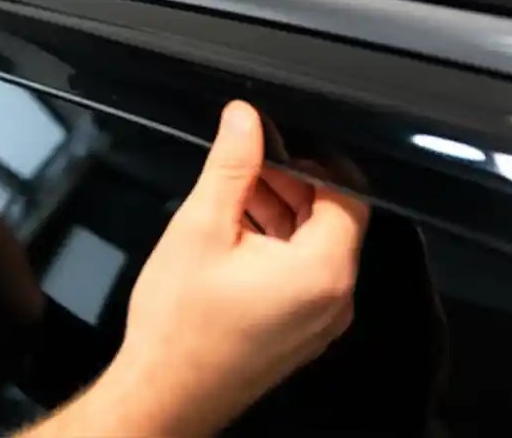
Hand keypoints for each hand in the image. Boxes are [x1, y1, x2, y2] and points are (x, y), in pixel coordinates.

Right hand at [48, 101, 368, 436]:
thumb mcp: (202, 227)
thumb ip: (231, 166)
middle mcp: (334, 299)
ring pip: (316, 245)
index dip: (312, 159)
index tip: (274, 143)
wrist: (163, 392)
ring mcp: (320, 320)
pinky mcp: (301, 331)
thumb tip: (244, 119)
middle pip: (334, 218)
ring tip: (232, 198)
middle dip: (291, 183)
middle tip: (246, 166)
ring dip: (282, 212)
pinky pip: (304, 274)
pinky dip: (277, 245)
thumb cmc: (178, 326)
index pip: (348, 193)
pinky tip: (235, 234)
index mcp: (322, 271)